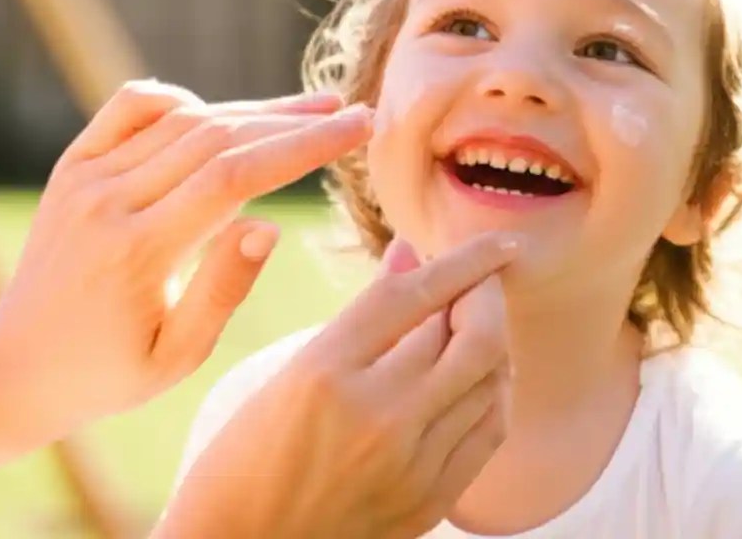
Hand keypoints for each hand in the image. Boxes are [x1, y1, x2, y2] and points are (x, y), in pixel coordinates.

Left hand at [0, 79, 373, 434]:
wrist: (17, 367)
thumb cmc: (108, 374)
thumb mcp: (177, 357)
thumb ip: (223, 289)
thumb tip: (271, 225)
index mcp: (137, 251)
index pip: (236, 176)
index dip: (304, 147)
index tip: (357, 130)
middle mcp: (106, 202)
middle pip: (218, 137)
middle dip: (295, 122)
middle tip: (354, 115)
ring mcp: (84, 178)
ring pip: (184, 119)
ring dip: (254, 110)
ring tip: (312, 110)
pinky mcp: (74, 167)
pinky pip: (131, 107)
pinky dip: (181, 100)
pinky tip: (224, 115)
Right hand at [156, 232, 518, 538]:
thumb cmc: (246, 459)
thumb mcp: (287, 375)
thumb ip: (361, 317)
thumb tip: (412, 256)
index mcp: (323, 372)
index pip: (414, 294)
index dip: (465, 259)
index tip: (496, 242)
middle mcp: (374, 415)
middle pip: (470, 334)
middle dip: (489, 296)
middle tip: (485, 281)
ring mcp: (408, 463)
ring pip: (490, 378)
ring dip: (494, 340)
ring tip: (477, 323)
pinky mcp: (429, 499)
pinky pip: (489, 429)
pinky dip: (495, 391)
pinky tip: (481, 376)